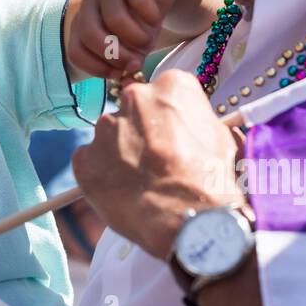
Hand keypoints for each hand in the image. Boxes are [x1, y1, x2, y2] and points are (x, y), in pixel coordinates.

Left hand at [68, 0, 189, 78]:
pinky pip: (138, 1)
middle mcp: (91, 4)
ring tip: (149, 41)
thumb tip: (125, 78)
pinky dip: (150, 16)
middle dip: (116, 55)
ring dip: (137, 38)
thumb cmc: (140, 22)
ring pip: (116, 19)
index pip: (76, 51)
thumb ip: (125, 62)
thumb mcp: (130, 47)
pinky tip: (156, 19)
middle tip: (136, 62)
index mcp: (83, 23)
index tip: (118, 75)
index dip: (96, 68)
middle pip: (91, 34)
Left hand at [72, 69, 243, 259]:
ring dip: (120, 152)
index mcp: (172, 86)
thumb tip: (191, 127)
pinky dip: (102, 174)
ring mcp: (106, 127)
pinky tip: (123, 192)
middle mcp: (135, 97)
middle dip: (141, 130)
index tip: (172, 137)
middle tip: (155, 160)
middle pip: (134, 109)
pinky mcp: (84, 157)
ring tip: (140, 181)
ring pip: (110, 134)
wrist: (188, 220)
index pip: (165, 92)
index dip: (168, 118)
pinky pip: (91, 161)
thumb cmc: (210, 181)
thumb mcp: (220, 137)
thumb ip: (195, 121)